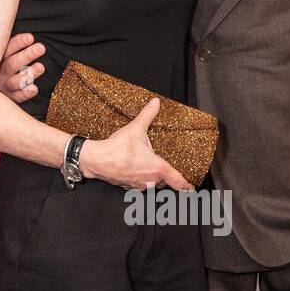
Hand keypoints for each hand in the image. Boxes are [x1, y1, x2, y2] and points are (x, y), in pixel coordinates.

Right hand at [0, 31, 44, 101]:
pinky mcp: (10, 99)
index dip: (19, 43)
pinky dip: (25, 93)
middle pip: (12, 64)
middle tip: (41, 48)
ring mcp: (4, 87)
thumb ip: (13, 45)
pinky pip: (17, 97)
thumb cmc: (2, 68)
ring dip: (28, 74)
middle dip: (27, 55)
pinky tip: (34, 89)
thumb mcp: (4, 55)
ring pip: (15, 81)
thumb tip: (29, 33)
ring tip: (41, 67)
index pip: (8, 49)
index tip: (31, 37)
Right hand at [78, 97, 193, 190]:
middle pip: (165, 182)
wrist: (97, 160)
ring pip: (152, 185)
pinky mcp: (128, 186)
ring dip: (153, 178)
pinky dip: (141, 179)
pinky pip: (140, 185)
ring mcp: (139, 185)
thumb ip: (147, 115)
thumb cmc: (117, 149)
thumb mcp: (136, 129)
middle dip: (167, 177)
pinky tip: (136, 170)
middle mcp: (150, 180)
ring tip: (151, 168)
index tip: (192, 188)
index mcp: (158, 168)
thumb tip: (155, 102)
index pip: (178, 181)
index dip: (187, 186)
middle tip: (169, 171)